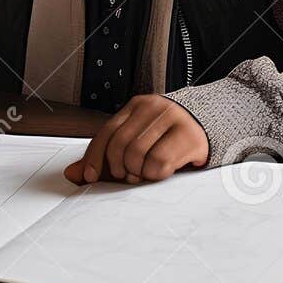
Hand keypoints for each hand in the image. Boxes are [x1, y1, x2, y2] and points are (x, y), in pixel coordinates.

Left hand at [63, 95, 210, 184]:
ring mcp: (173, 118)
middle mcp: (153, 107)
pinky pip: (159, 163)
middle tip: (128, 176)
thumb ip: (104, 158)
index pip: (107, 132)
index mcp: (137, 105)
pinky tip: (162, 172)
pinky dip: (155, 175)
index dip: (95, 157)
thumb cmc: (168, 139)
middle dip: (120, 168)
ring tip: (145, 173)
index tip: (91, 177)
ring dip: (138, 172)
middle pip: (120, 145)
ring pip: (138, 154)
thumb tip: (71, 174)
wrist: (211, 127)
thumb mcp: (136, 143)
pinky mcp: (189, 135)